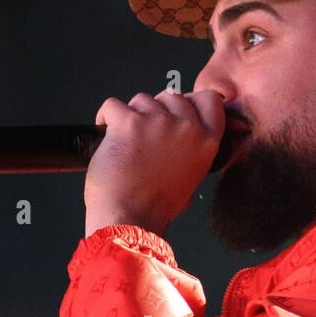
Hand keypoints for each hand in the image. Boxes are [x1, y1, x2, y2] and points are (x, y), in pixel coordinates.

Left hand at [84, 89, 225, 236]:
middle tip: (145, 137)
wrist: (129, 220)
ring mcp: (158, 122)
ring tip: (126, 144)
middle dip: (156, 111)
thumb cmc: (154, 207)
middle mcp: (187, 128)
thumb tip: (180, 132)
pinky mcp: (128, 123)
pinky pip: (113, 105)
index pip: (209, 99)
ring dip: (131, 117)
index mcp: (207, 142)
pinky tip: (107, 138)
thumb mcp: (191, 178)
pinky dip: (106, 119)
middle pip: (171, 96)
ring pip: (141, 100)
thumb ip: (192, 149)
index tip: (177, 112)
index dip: (190, 102)